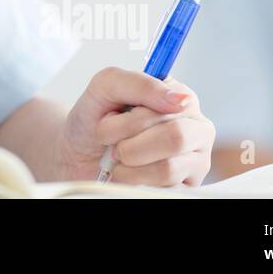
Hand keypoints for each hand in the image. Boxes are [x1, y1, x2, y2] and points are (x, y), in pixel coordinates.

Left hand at [53, 67, 214, 187]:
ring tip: (119, 158)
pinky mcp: (186, 187)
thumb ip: (139, 84)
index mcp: (179, 97)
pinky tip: (130, 173)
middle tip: (112, 142)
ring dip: (129, 165)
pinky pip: (164, 190)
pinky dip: (135, 182)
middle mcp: (194, 127)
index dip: (134, 117)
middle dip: (129, 143)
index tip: (113, 116)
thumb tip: (179, 99)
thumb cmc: (94, 119)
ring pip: (168, 169)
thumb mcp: (106, 87)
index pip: (173, 105)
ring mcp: (194, 160)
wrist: (78, 154)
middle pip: (175, 138)